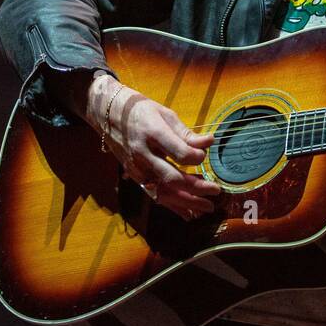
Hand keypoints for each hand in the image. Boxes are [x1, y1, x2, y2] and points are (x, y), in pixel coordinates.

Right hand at [90, 74, 221, 218]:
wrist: (109, 115)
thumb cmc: (142, 111)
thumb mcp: (164, 113)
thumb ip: (186, 132)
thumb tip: (209, 142)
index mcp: (152, 133)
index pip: (179, 152)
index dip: (196, 157)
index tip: (205, 157)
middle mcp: (143, 154)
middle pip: (172, 177)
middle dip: (196, 187)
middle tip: (216, 190)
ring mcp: (137, 168)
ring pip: (164, 192)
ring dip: (187, 202)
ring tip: (207, 208)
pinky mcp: (135, 177)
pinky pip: (155, 195)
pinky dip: (173, 206)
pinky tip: (189, 213)